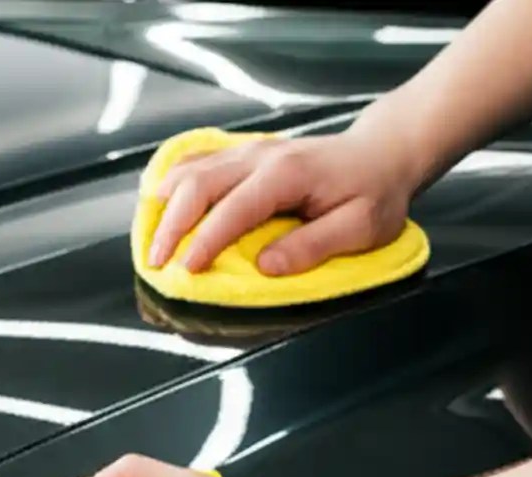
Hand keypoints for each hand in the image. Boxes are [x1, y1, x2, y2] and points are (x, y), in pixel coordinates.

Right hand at [147, 120, 423, 275]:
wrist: (381, 153)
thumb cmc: (375, 192)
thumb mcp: (361, 227)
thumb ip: (313, 246)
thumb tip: (266, 266)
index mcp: (288, 174)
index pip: (234, 209)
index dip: (205, 240)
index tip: (186, 270)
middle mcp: (261, 157)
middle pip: (199, 183)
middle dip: (171, 225)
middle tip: (156, 262)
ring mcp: (249, 152)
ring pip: (192, 169)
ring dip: (165, 204)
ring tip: (149, 238)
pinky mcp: (244, 154)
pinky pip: (198, 161)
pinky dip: (173, 180)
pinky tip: (158, 200)